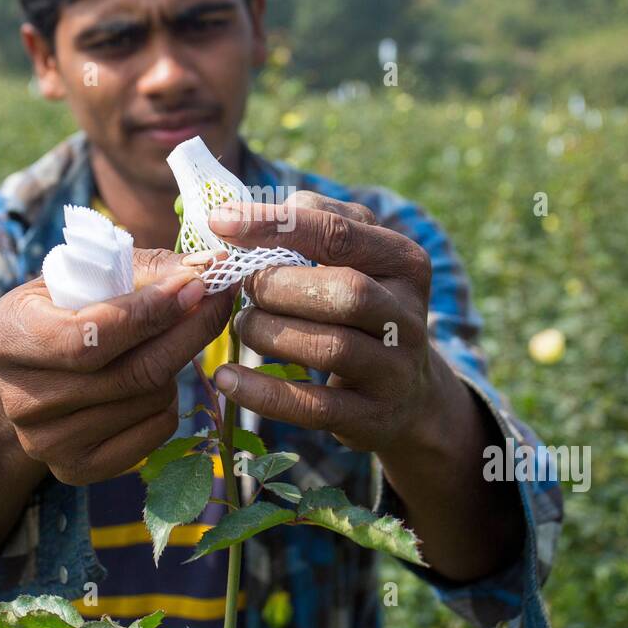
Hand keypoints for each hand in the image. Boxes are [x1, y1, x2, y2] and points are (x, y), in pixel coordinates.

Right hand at [0, 248, 233, 484]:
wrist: (36, 375)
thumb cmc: (69, 310)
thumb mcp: (90, 277)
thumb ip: (146, 270)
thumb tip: (209, 267)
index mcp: (8, 336)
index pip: (90, 335)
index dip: (150, 311)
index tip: (197, 284)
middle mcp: (19, 398)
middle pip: (129, 373)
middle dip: (186, 333)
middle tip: (218, 302)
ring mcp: (45, 442)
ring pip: (148, 400)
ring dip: (174, 366)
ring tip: (164, 343)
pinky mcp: (76, 470)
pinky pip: (154, 433)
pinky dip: (169, 402)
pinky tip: (155, 383)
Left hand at [208, 191, 446, 455]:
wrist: (407, 393)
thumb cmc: (360, 309)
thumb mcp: (354, 258)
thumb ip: (313, 221)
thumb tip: (249, 210)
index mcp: (404, 261)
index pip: (338, 233)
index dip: (273, 225)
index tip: (219, 222)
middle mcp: (408, 315)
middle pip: (346, 292)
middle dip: (279, 286)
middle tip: (244, 286)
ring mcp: (396, 370)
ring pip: (330, 348)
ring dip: (269, 333)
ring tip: (243, 324)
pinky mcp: (374, 418)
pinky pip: (313, 407)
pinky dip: (263, 392)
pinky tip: (226, 378)